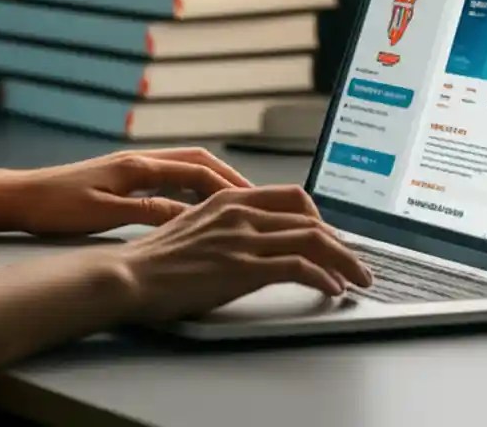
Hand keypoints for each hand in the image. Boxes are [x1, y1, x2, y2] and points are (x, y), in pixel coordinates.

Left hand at [5, 148, 252, 236]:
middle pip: (196, 160)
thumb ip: (146, 212)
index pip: (196, 171)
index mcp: (137, 167)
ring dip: (211, 180)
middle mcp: (138, 160)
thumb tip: (187, 214)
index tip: (251, 200)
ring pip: (183, 166)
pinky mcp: (122, 177)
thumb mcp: (102, 215)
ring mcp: (130, 167)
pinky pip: (168, 177)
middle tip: (254, 196)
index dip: (226, 185)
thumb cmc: (53, 207)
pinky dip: (190, 186)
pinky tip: (195, 204)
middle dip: (227, 176)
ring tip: (234, 201)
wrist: (18, 197)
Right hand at [114, 184, 372, 322]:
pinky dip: (323, 278)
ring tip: (357, 279)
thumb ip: (227, 227)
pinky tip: (332, 290)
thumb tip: (254, 243)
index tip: (332, 238)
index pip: (293, 197)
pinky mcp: (244, 267)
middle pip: (311, 220)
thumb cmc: (155, 260)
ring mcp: (244, 238)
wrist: (129, 275)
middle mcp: (242, 212)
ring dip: (344, 262)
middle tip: (355, 263)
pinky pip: (299, 267)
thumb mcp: (195, 227)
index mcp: (231, 199)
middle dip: (342, 243)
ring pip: (314, 241)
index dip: (320, 218)